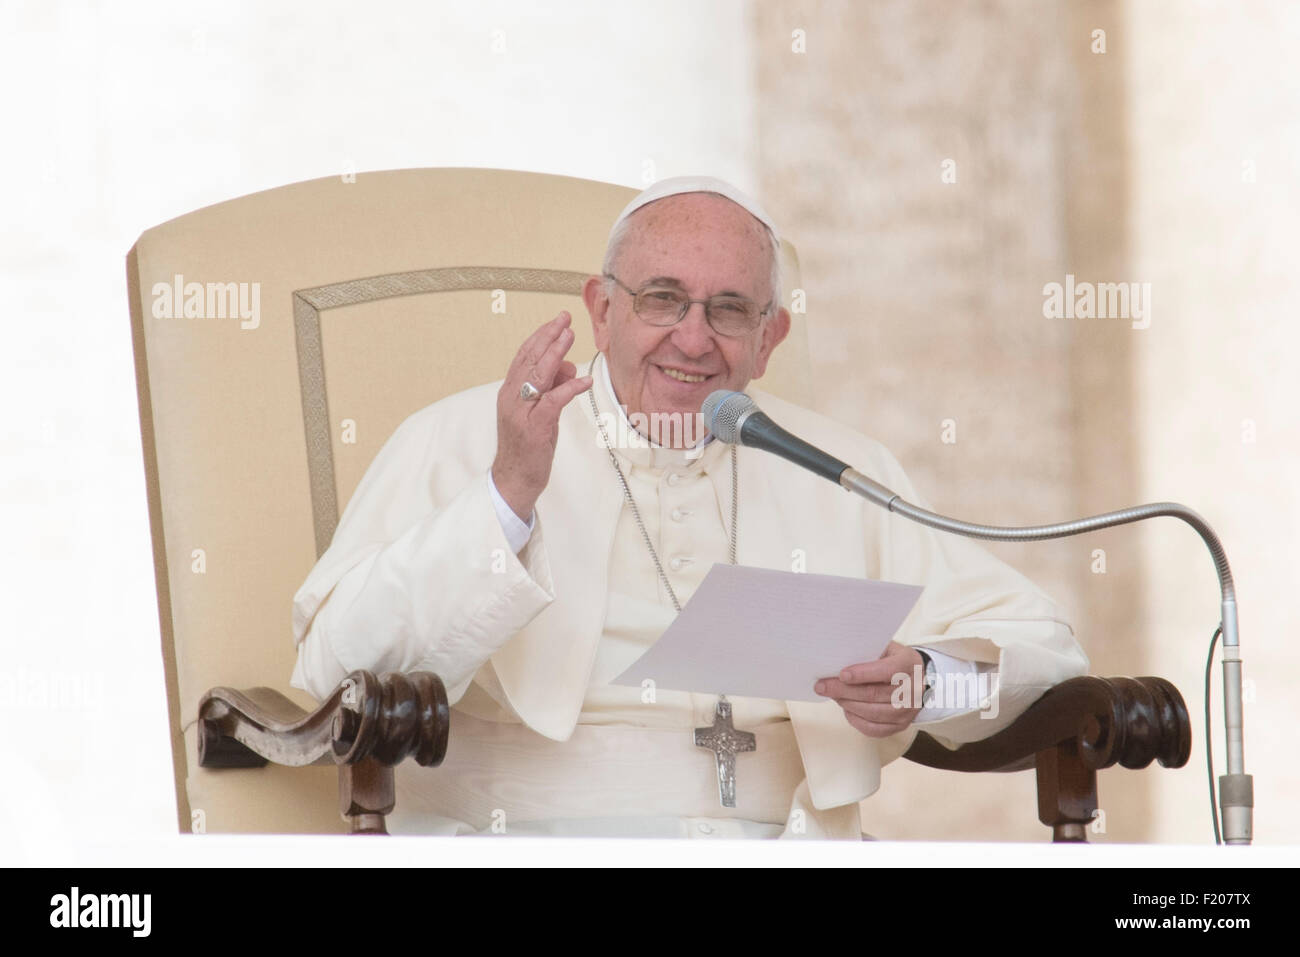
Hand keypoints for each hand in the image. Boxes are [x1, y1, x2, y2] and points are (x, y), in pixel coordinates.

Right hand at [491, 311, 592, 519]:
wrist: (514, 479)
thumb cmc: (528, 446)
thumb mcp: (540, 412)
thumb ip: (551, 388)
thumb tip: (570, 367)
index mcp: (509, 391)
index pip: (524, 355)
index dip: (541, 336)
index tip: (557, 320)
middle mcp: (511, 397)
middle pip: (530, 359)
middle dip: (548, 336)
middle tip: (565, 318)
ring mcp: (521, 412)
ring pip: (538, 375)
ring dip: (555, 353)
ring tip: (570, 335)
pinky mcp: (534, 427)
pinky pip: (553, 401)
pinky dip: (569, 388)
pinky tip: (584, 379)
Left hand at [813, 640, 924, 736]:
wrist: (918, 678)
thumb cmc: (894, 660)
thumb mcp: (886, 648)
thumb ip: (867, 652)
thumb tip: (837, 659)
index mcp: (909, 664)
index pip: (887, 671)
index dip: (863, 673)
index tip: (841, 674)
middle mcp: (913, 690)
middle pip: (874, 694)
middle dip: (844, 691)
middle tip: (822, 686)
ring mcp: (908, 711)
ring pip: (872, 713)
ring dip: (847, 704)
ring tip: (833, 696)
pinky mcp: (901, 726)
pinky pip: (873, 729)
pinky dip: (856, 720)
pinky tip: (846, 709)